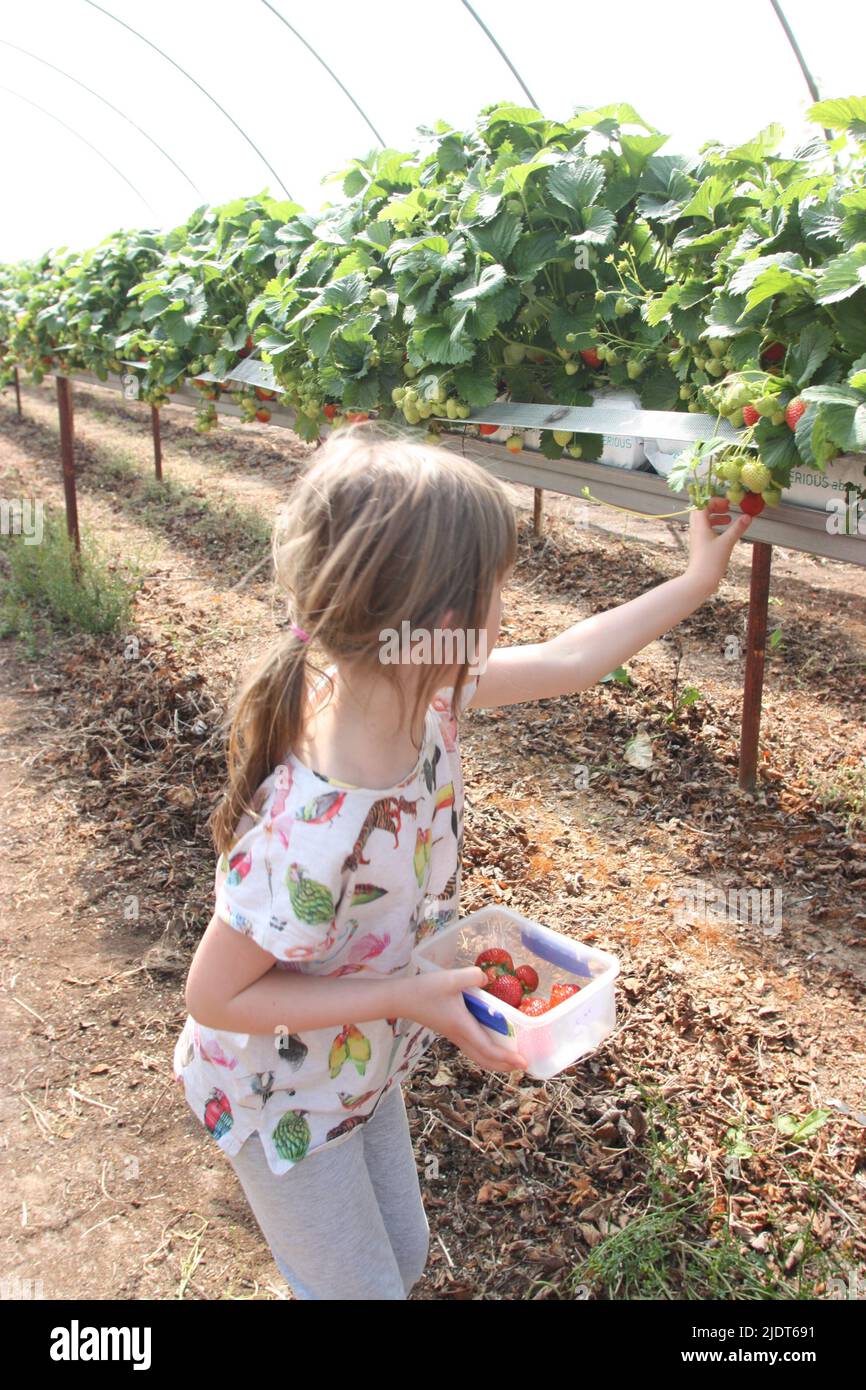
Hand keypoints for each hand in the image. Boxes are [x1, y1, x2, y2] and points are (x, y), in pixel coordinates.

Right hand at [403, 968, 528, 1074]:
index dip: (508, 1058)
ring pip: (478, 1056)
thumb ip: (472, 976)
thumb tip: (488, 978)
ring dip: (495, 1061)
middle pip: (485, 1060)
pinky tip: (492, 1042)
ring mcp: (454, 1036)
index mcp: (462, 1027)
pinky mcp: (450, 1031)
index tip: (524, 1062)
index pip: (488, 1049)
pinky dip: (486, 1052)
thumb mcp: (450, 978)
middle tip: (523, 1065)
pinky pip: (472, 1048)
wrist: (400, 999)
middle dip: (505, 1066)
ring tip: (511, 1058)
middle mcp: (459, 1036)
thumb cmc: (424, 990)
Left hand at [685, 496, 752, 595]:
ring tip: (729, 518)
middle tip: (727, 508)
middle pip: (701, 511)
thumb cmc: (711, 561)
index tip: (728, 503)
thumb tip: (748, 516)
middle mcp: (695, 529)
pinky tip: (725, 532)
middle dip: (714, 507)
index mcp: (699, 525)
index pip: (702, 504)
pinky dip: (715, 527)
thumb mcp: (727, 543)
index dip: (715, 501)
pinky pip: (705, 530)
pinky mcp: (699, 546)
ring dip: (715, 516)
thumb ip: (737, 528)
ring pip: (703, 521)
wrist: (699, 581)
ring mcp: (696, 538)